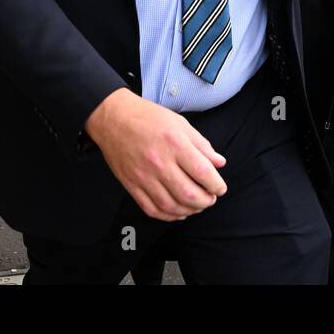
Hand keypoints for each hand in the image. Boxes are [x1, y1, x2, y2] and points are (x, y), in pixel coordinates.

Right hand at [83, 88, 227, 221]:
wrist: (113, 118)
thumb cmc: (147, 117)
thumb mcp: (180, 123)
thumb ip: (201, 145)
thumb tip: (219, 163)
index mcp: (175, 143)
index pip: (203, 172)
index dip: (216, 185)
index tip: (220, 188)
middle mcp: (159, 162)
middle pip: (188, 194)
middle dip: (206, 201)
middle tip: (211, 198)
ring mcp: (143, 176)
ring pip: (171, 206)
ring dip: (189, 210)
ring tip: (197, 206)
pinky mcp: (131, 185)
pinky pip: (151, 209)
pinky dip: (168, 215)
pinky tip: (178, 212)